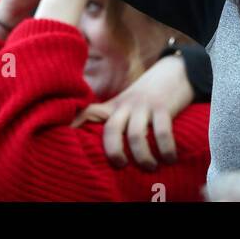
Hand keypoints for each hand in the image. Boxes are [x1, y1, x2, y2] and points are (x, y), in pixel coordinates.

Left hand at [71, 53, 192, 169]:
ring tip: (150, 167)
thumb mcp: (129, 103)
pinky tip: (170, 158)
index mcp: (115, 106)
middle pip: (111, 129)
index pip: (89, 111)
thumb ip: (116, 118)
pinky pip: (162, 132)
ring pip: (135, 135)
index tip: (63, 138)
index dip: (74, 124)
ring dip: (142, 156)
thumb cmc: (150, 95)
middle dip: (113, 152)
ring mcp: (145, 106)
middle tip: (121, 166)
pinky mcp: (164, 107)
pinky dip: (166, 149)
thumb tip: (104, 144)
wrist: (176, 72)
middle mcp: (126, 105)